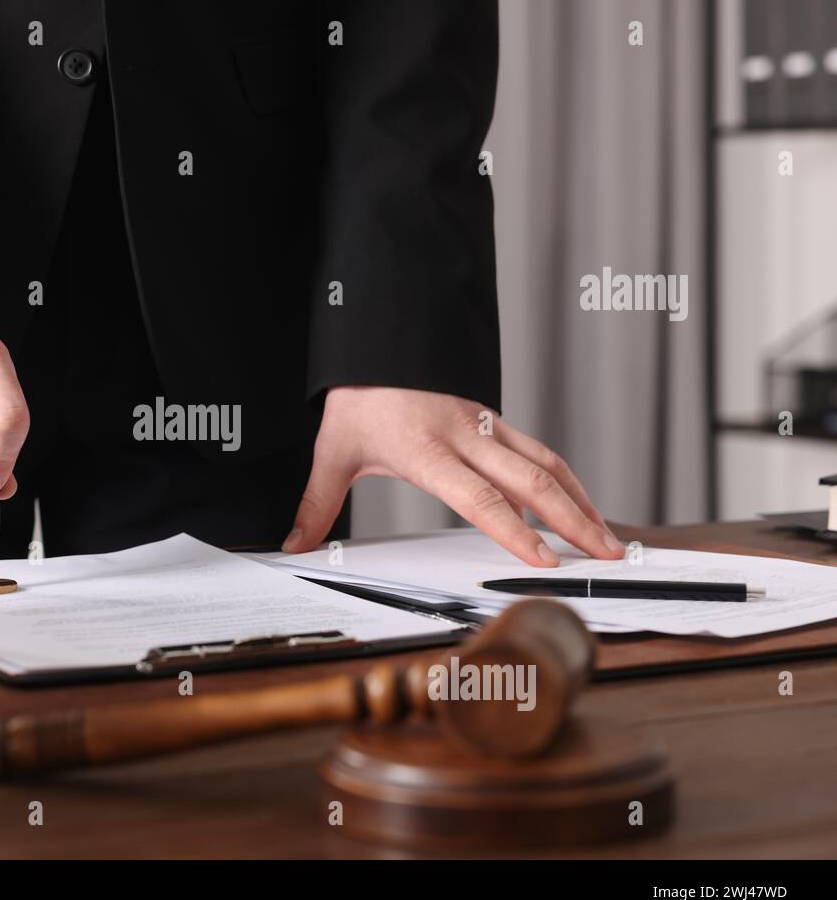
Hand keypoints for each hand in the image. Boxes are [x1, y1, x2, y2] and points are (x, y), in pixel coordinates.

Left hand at [283, 387, 624, 565]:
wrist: (374, 339)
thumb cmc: (356, 395)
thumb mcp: (331, 452)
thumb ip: (317, 504)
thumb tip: (294, 543)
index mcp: (427, 449)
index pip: (480, 498)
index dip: (515, 532)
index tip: (545, 561)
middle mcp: (465, 436)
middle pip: (531, 482)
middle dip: (574, 520)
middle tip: (604, 554)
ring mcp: (484, 425)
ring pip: (545, 462)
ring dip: (580, 499)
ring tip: (606, 535)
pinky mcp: (491, 420)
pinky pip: (536, 450)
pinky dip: (563, 478)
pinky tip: (578, 501)